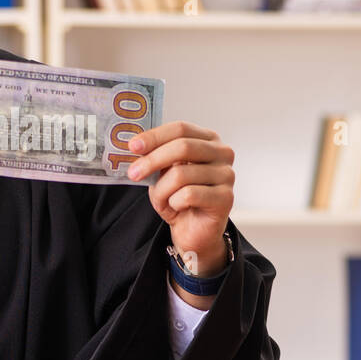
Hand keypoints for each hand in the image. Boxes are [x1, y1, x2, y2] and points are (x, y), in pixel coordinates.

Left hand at [126, 121, 234, 276]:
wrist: (194, 230)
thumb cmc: (179, 197)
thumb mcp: (164, 173)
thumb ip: (157, 157)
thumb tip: (136, 147)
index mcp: (208, 139)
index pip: (181, 129)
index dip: (155, 136)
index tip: (133, 146)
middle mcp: (222, 153)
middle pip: (183, 147)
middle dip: (153, 160)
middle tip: (134, 173)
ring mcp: (227, 174)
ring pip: (182, 174)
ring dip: (162, 190)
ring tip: (163, 199)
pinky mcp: (226, 197)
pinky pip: (189, 195)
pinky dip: (175, 202)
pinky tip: (179, 207)